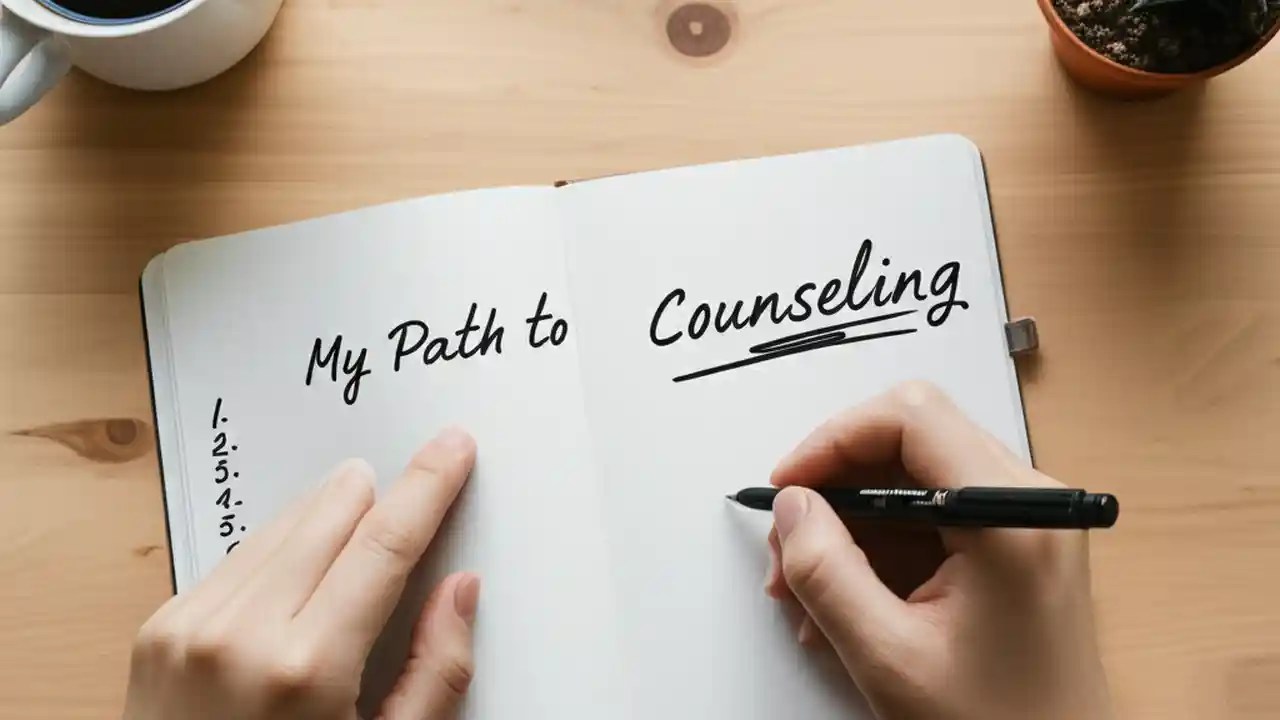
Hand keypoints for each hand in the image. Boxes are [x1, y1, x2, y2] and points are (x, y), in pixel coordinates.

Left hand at [124, 428, 478, 719]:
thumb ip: (433, 675)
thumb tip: (459, 592)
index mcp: (306, 669)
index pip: (385, 544)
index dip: (427, 487)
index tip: (450, 451)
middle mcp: (241, 635)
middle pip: (331, 514)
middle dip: (379, 492)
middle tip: (415, 478)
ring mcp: (191, 626)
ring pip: (283, 525)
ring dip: (329, 513)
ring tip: (359, 520)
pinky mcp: (161, 627)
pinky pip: (239, 556)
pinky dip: (281, 546)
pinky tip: (302, 562)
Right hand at [765, 382, 1113, 719]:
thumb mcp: (890, 656)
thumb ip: (828, 573)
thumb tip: (793, 508)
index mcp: (1013, 516)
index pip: (913, 417)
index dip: (835, 439)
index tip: (789, 484)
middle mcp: (1027, 502)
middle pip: (907, 443)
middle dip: (834, 487)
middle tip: (789, 544)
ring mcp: (1022, 522)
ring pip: (908, 480)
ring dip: (846, 524)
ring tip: (806, 588)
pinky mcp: (1009, 546)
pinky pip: (925, 517)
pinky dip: (874, 547)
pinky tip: (842, 599)